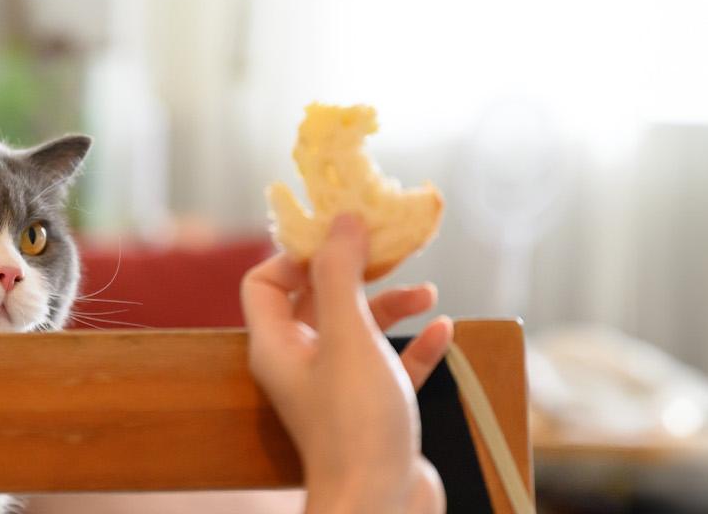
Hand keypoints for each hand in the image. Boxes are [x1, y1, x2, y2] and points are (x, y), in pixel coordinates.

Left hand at [241, 215, 449, 513]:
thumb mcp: (348, 337)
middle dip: (355, 272)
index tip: (340, 235)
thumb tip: (340, 221)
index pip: (265, 282)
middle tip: (390, 247)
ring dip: (392, 306)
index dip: (298, 254)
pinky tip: (442, 330)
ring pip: (359, 331)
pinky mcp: (374, 413)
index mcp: (277, 346)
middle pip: (319, 299)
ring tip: (428, 291)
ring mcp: (337, 391)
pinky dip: (414, 346)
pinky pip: (391, 366)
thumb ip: (341, 275)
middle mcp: (300, 365)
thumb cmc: (355, 424)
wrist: (382, 507)